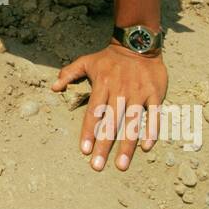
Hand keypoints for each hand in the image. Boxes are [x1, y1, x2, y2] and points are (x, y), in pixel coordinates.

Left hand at [51, 42, 167, 171]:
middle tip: (97, 166)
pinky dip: (151, 130)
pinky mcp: (154, 93)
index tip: (84, 150)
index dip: (88, 132)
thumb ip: (69, 73)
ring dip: (127, 145)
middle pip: (111, 122)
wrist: (138, 42)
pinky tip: (146, 147)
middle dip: (104, 145)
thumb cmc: (110, 57)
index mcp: (103, 85)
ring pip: (132, 122)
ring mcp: (138, 93)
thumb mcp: (87, 61)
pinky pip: (154, 115)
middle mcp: (120, 91)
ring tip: (121, 165)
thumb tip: (54, 87)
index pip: (94, 113)